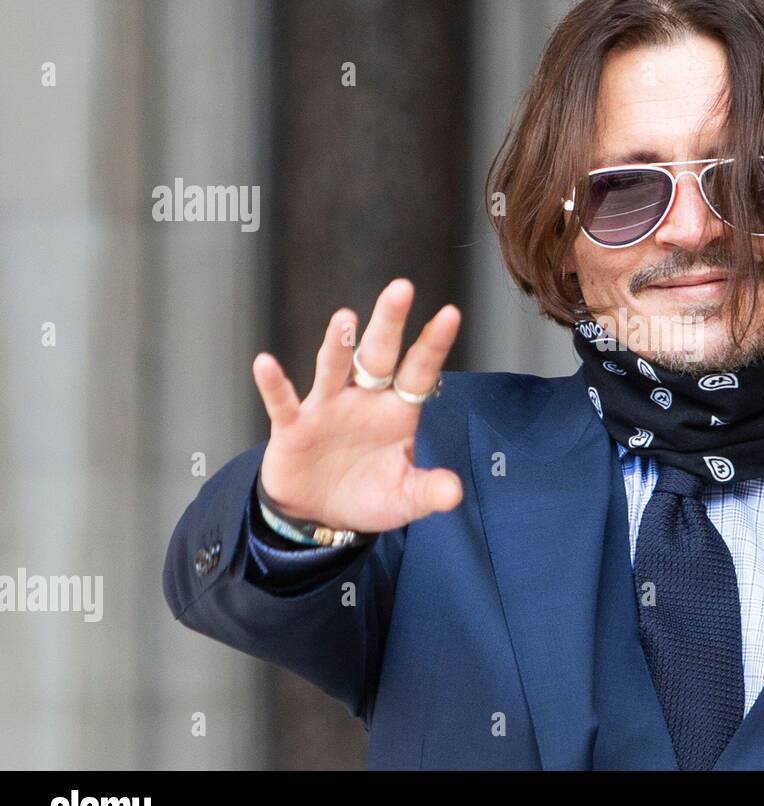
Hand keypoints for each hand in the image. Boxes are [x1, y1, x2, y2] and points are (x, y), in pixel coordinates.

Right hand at [251, 278, 463, 532]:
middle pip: (378, 356)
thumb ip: (428, 491)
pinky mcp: (292, 428)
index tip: (451, 313)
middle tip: (402, 289)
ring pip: (333, 368)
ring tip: (345, 318)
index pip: (419, 372)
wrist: (318, 516)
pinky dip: (274, 384)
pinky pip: (283, 402)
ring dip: (338, 345)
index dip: (433, 345)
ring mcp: (326, 409)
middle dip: (389, 324)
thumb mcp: (404, 498)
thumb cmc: (366, 496)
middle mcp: (363, 400)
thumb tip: (454, 494)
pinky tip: (266, 363)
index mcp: (396, 410)